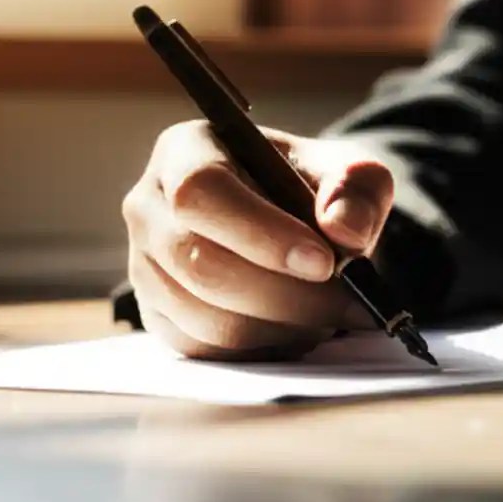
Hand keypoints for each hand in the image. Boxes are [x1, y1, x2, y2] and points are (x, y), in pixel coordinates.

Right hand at [122, 121, 392, 359]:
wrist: (294, 223)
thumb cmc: (312, 190)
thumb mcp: (349, 172)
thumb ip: (356, 189)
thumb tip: (343, 229)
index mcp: (185, 152)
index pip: (203, 191)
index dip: (261, 233)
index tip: (323, 262)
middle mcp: (149, 207)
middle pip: (202, 264)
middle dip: (287, 295)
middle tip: (349, 303)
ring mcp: (145, 266)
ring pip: (208, 318)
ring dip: (282, 327)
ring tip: (329, 314)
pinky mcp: (158, 316)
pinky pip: (207, 349)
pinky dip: (262, 349)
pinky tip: (299, 328)